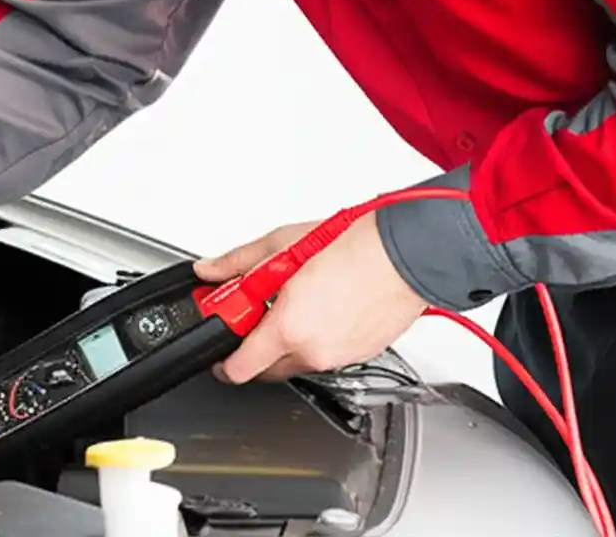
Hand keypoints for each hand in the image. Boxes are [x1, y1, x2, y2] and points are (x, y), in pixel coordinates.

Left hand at [194, 213, 426, 382]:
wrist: (405, 252)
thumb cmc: (353, 246)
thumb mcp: (281, 245)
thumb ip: (237, 264)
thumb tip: (209, 270)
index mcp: (288, 329)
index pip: (240, 369)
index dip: (223, 362)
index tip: (220, 350)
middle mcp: (313, 352)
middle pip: (268, 370)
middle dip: (257, 348)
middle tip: (257, 316)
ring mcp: (339, 357)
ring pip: (299, 361)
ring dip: (290, 341)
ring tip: (298, 301)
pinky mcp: (361, 354)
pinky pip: (328, 354)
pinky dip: (319, 337)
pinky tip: (326, 307)